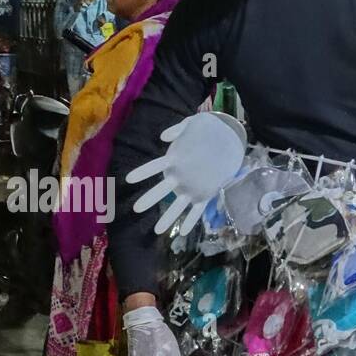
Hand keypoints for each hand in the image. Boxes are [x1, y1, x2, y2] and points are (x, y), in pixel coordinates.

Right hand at [125, 112, 246, 235]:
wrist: (227, 139)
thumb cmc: (207, 131)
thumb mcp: (193, 124)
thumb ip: (179, 128)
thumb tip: (163, 136)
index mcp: (175, 160)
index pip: (154, 167)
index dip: (143, 172)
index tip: (128, 179)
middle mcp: (180, 177)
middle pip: (162, 190)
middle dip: (149, 199)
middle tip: (136, 209)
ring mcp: (192, 187)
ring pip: (177, 204)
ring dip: (168, 217)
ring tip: (157, 231)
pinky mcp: (205, 194)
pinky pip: (197, 210)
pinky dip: (191, 220)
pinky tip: (184, 231)